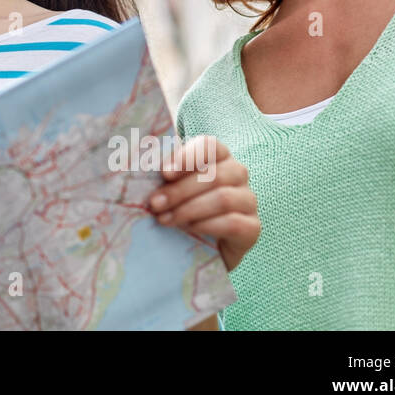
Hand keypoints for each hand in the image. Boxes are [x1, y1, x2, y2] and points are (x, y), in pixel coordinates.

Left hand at [148, 134, 258, 271]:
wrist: (205, 248)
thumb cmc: (183, 209)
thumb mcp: (172, 188)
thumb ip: (165, 176)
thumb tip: (141, 165)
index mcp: (219, 157)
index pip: (209, 146)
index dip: (187, 157)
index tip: (164, 173)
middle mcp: (238, 174)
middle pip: (213, 175)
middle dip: (179, 190)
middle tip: (155, 204)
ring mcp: (248, 200)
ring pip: (222, 198)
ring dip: (189, 209)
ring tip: (164, 219)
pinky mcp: (253, 227)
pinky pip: (233, 223)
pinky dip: (207, 225)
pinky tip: (189, 231)